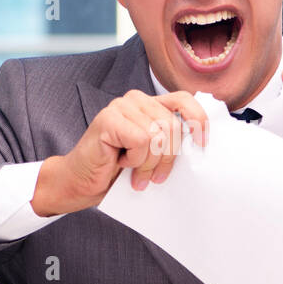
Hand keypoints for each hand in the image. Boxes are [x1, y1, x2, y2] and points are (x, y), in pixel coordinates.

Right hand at [32, 90, 209, 215]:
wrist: (80, 183)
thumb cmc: (117, 172)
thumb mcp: (153, 155)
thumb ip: (170, 142)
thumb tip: (200, 143)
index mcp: (149, 105)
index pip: (184, 100)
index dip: (198, 120)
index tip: (201, 145)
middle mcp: (136, 100)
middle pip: (173, 125)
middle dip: (167, 158)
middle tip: (153, 177)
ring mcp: (120, 107)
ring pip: (158, 135)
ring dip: (148, 163)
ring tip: (134, 171)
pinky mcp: (109, 119)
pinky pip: (141, 140)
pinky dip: (134, 159)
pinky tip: (120, 162)